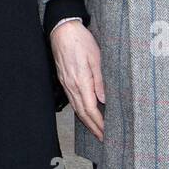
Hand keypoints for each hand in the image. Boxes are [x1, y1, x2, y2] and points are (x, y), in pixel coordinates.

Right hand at [50, 21, 105, 141]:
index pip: (90, 109)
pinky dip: (79, 110)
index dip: (99, 123)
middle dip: (93, 127)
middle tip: (102, 138)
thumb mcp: (96, 58)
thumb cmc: (80, 40)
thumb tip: (104, 100)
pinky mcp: (63, 79)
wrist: (62, 29)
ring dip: (86, 120)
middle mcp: (71, 85)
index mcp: (81, 80)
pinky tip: (85, 112)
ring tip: (95, 129)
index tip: (106, 132)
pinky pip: (72, 99)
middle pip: (82, 112)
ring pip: (76, 107)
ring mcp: (66, 83)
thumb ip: (100, 80)